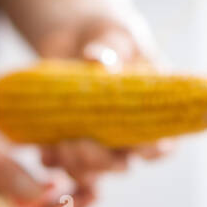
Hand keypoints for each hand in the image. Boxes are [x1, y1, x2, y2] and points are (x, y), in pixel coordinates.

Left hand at [36, 17, 174, 184]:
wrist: (75, 36)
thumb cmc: (110, 36)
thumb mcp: (116, 35)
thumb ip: (112, 49)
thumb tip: (98, 59)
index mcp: (154, 115)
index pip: (162, 145)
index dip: (153, 150)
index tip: (139, 145)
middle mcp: (127, 137)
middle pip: (121, 165)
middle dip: (102, 161)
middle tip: (82, 144)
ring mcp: (97, 144)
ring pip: (91, 172)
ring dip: (76, 165)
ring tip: (62, 146)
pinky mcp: (68, 144)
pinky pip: (60, 164)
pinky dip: (52, 161)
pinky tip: (45, 151)